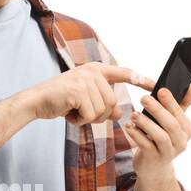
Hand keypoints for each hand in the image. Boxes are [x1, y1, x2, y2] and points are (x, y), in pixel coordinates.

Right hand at [23, 62, 155, 124]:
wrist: (36, 101)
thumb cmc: (61, 100)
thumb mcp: (85, 101)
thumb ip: (103, 104)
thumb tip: (121, 113)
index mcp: (96, 70)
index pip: (123, 72)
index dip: (140, 79)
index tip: (154, 84)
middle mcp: (92, 71)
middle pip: (112, 102)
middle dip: (100, 115)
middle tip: (82, 114)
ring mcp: (85, 79)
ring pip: (102, 109)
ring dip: (89, 118)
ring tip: (74, 111)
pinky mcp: (78, 91)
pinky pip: (90, 114)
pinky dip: (80, 120)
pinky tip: (69, 113)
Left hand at [125, 83, 190, 178]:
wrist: (154, 168)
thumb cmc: (161, 139)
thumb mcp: (172, 123)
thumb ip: (181, 105)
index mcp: (187, 130)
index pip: (181, 113)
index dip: (171, 102)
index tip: (161, 89)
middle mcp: (181, 142)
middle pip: (171, 124)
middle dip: (158, 110)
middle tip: (144, 98)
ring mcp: (169, 152)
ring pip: (160, 136)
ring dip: (146, 123)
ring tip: (134, 114)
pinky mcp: (155, 159)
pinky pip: (146, 146)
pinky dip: (137, 135)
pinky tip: (129, 127)